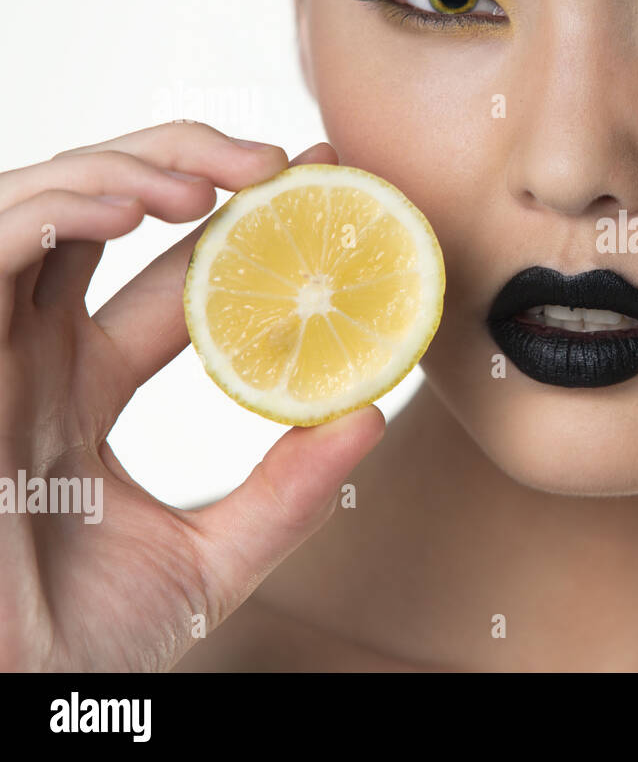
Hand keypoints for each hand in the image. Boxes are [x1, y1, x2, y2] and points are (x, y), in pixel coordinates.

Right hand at [0, 120, 386, 670]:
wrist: (5, 704)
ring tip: (224, 182)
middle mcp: (32, 352)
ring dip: (133, 170)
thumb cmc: (67, 651)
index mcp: (84, 386)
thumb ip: (287, 493)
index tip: (321, 188)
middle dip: (191, 166)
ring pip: (46, 205)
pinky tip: (135, 210)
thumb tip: (371, 418)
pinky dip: (56, 209)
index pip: (168, 278)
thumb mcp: (207, 561)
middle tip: (285, 163)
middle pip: (103, 211)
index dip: (240, 227)